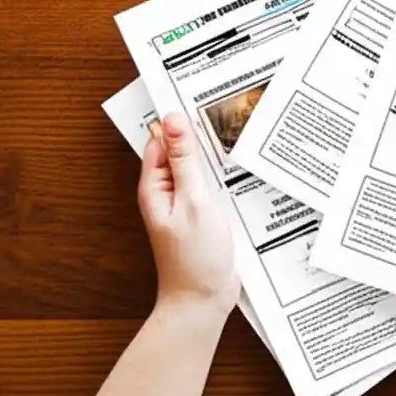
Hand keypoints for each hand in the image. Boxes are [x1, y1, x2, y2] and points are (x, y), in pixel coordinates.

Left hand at [138, 112, 239, 318]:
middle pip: (180, 151)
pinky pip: (209, 186)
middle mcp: (167, 192)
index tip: (197, 95)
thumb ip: (185, 160)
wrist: (202, 300)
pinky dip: (222, 175)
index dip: (177, 118)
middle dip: (198, 132)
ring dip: (213, 155)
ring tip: (236, 131)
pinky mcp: (202, 215)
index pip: (161, 139)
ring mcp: (185, 204)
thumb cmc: (194, 256)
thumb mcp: (193, 200)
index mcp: (155, 185)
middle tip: (224, 107)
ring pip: (198, 168)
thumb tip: (172, 120)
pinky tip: (240, 167)